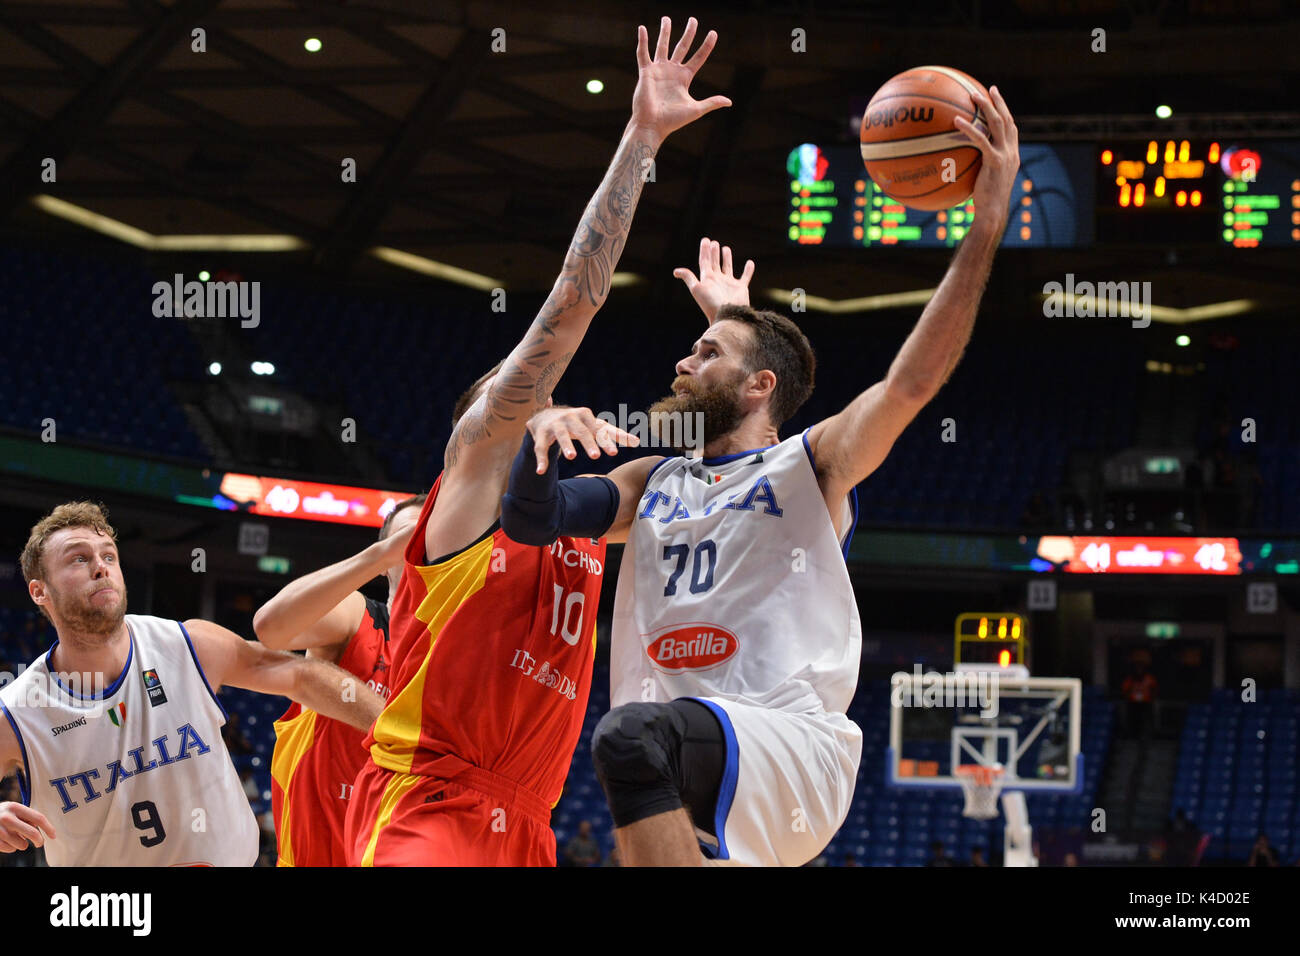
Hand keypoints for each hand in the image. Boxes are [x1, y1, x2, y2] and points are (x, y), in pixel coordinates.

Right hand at [0, 801, 54, 851]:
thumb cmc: (1, 814)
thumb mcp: (12, 810)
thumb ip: (26, 816)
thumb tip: (43, 828)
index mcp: (15, 807)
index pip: (38, 818)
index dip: (49, 828)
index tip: (54, 836)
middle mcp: (7, 818)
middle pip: (32, 833)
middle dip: (39, 840)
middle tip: (40, 843)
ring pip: (22, 844)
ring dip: (22, 844)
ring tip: (15, 837)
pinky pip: (11, 849)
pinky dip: (11, 847)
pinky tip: (5, 840)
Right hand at [527, 406, 638, 473]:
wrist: (544, 414)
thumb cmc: (576, 423)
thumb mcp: (594, 426)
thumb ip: (613, 434)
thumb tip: (638, 442)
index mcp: (586, 416)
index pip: (600, 429)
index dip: (607, 440)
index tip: (615, 453)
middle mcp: (571, 418)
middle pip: (582, 432)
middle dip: (589, 443)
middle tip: (596, 457)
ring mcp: (555, 425)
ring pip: (561, 436)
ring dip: (566, 446)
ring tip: (571, 457)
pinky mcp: (540, 433)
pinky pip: (541, 447)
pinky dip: (541, 459)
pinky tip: (541, 471)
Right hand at [631, 16, 730, 141]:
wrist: (652, 125)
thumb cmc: (672, 121)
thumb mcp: (696, 109)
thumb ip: (711, 102)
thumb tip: (729, 102)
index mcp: (684, 78)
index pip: (698, 57)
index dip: (706, 46)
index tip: (713, 33)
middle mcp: (672, 71)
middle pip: (682, 47)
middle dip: (688, 33)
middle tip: (693, 20)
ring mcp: (658, 70)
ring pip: (662, 46)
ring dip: (665, 32)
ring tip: (666, 18)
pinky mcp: (646, 72)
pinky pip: (643, 53)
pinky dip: (642, 41)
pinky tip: (641, 28)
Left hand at [673, 236, 753, 323]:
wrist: (727, 316)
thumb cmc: (711, 303)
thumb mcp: (697, 289)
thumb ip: (689, 278)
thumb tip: (676, 271)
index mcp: (707, 279)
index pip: (704, 262)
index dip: (704, 251)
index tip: (705, 240)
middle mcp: (718, 280)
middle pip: (714, 263)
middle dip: (713, 253)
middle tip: (713, 242)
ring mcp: (729, 284)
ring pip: (728, 267)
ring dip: (727, 258)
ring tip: (725, 248)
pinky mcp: (741, 288)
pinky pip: (745, 276)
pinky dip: (748, 270)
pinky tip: (750, 263)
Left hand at [953, 85, 1018, 234]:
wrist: (993, 213)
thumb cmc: (985, 203)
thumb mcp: (985, 182)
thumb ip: (980, 168)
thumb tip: (961, 162)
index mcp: (1012, 155)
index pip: (1011, 128)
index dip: (1005, 112)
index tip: (997, 99)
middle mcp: (1012, 152)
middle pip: (1007, 119)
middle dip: (998, 102)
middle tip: (988, 89)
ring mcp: (1006, 155)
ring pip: (998, 123)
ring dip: (986, 107)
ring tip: (973, 95)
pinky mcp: (996, 161)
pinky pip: (981, 140)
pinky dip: (969, 129)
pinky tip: (956, 121)